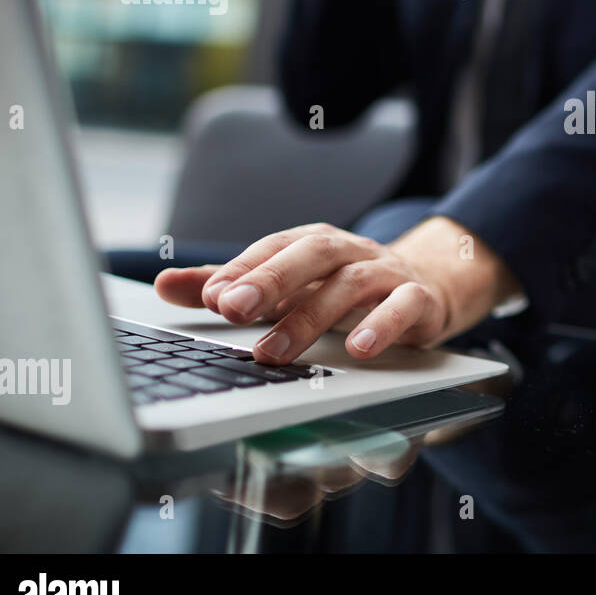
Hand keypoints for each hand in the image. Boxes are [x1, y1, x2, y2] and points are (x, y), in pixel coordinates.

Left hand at [153, 218, 520, 364]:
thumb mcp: (291, 287)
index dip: (243, 269)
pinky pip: (404, 306)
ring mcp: (387, 273)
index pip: (275, 247)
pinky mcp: (420, 299)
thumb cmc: (346, 288)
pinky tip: (358, 348)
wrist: (429, 285)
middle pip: (311, 254)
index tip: (210, 297)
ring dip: (311, 317)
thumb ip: (234, 286)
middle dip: (269, 279)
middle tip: (232, 309)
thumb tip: (166, 285)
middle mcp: (350, 251)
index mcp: (315, 243)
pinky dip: (382, 325)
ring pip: (350, 284)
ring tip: (275, 351)